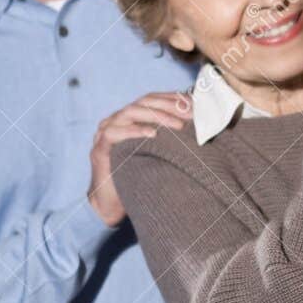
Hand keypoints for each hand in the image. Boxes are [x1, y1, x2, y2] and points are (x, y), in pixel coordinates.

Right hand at [88, 91, 191, 225]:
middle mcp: (117, 119)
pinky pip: (115, 132)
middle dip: (169, 106)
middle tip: (190, 115)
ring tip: (178, 125)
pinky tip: (152, 134)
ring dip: (156, 116)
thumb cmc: (140, 175)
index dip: (173, 98)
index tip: (195, 104)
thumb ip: (172, 137)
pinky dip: (134, 131)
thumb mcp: (160, 152)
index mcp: (131, 117)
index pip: (153, 99)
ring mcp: (105, 131)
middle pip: (144, 102)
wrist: (114, 204)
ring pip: (131, 112)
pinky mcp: (99, 147)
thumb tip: (203, 126)